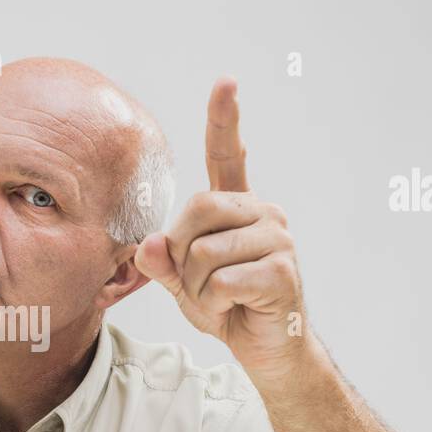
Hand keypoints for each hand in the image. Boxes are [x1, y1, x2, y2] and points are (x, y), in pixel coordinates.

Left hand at [134, 77, 308, 380]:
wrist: (268, 350)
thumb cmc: (227, 309)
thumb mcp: (183, 284)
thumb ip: (162, 262)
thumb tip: (148, 244)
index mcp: (238, 208)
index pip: (228, 156)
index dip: (224, 119)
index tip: (226, 81)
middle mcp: (263, 212)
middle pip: (195, 210)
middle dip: (181, 255)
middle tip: (201, 283)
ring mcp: (278, 238)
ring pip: (203, 251)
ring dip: (197, 287)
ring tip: (221, 299)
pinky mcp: (282, 269)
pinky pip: (221, 280)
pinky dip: (214, 302)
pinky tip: (235, 308)